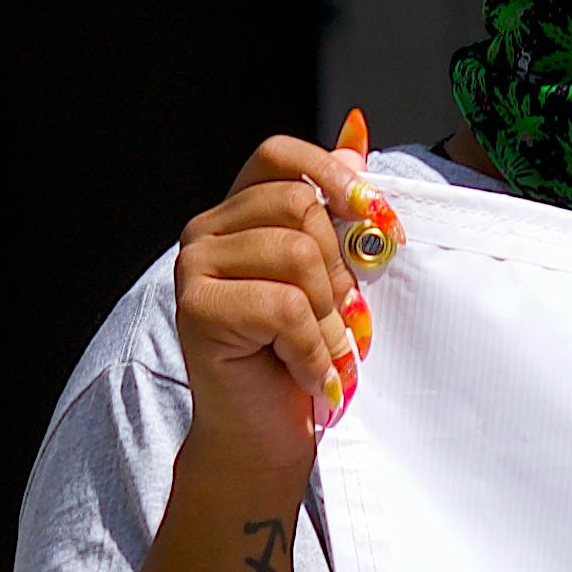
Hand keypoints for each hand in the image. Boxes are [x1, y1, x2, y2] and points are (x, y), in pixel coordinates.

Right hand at [174, 121, 393, 490]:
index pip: (279, 156)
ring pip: (299, 256)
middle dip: (341, 276)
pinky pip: (286, 308)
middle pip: (300, 209)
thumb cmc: (302, 359)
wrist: (264, 438)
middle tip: (340, 326)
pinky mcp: (197, 308)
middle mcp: (206, 231)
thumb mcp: (333, 277)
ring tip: (321, 354)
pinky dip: (312, 351)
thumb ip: (336, 210)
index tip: (376, 219)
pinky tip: (306, 376)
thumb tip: (357, 133)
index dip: (332, 176)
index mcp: (238, 215)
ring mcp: (194, 267)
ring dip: (328, 319)